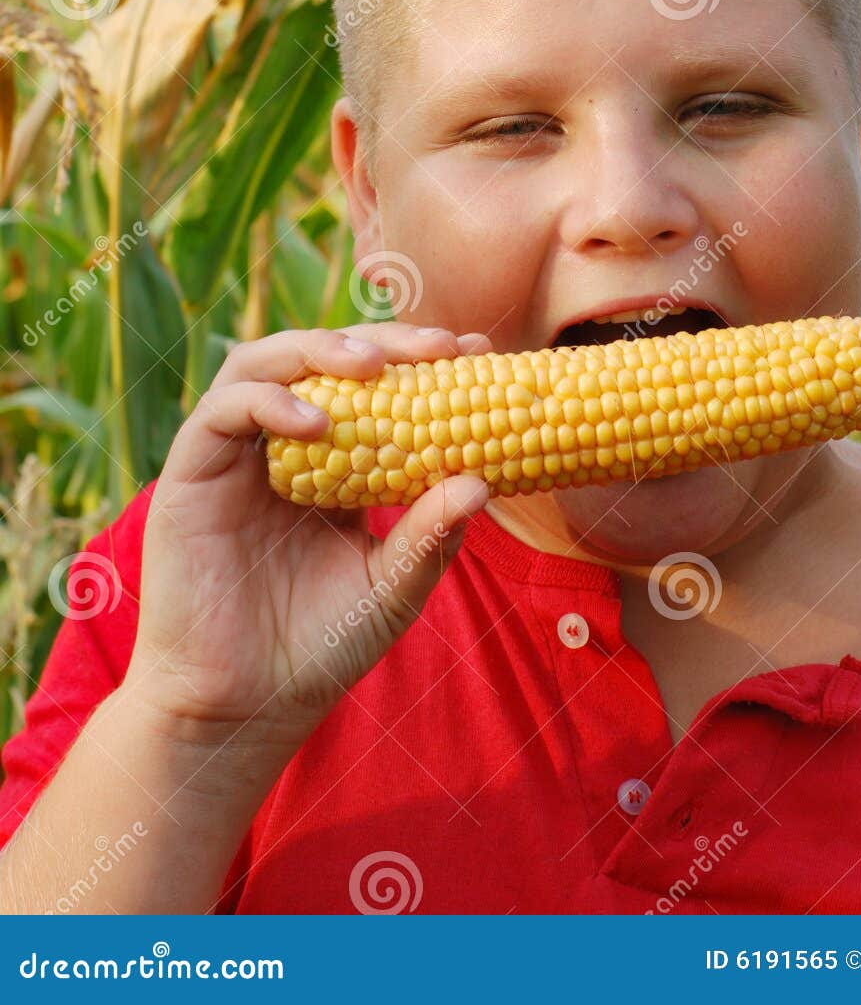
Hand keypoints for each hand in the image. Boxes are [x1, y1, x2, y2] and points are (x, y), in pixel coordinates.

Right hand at [121, 323, 491, 747]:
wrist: (244, 709)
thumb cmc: (319, 648)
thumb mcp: (392, 589)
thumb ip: (430, 537)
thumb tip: (481, 482)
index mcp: (335, 463)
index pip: (375, 385)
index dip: (422, 361)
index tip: (478, 351)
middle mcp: (281, 446)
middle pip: (322, 357)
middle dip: (382, 340)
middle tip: (438, 347)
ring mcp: (233, 455)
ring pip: (264, 361)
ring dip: (321, 350)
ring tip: (374, 366)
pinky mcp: (191, 473)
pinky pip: (222, 410)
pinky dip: (270, 401)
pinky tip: (317, 422)